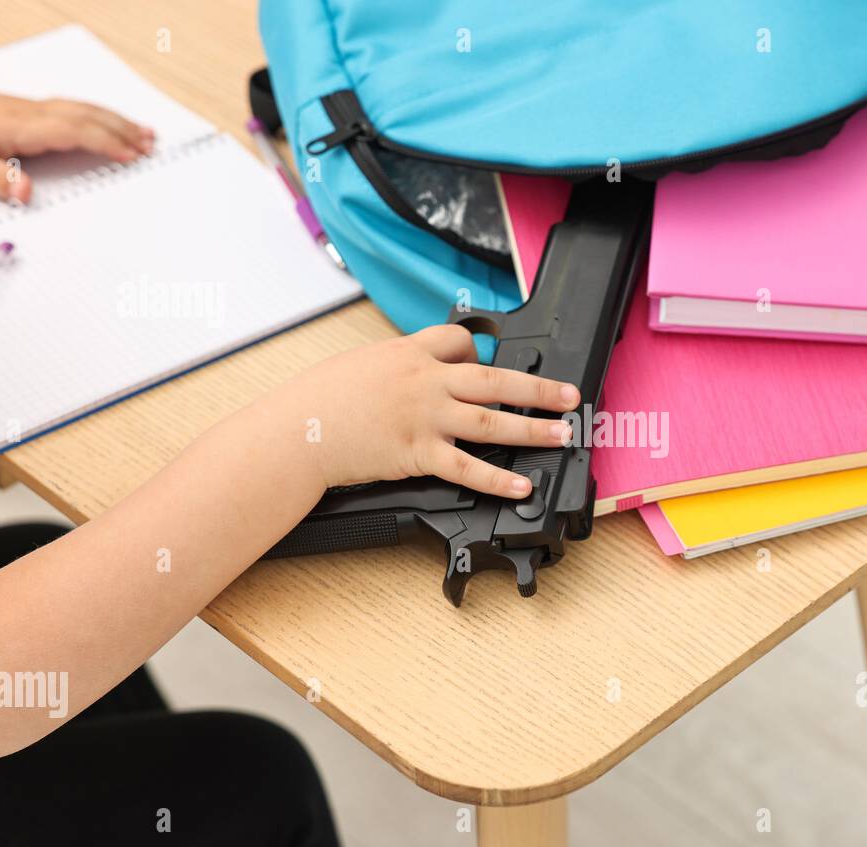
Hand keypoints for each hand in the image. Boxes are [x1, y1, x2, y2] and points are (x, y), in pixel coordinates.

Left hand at [0, 92, 154, 202]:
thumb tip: (26, 195)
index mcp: (23, 127)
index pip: (75, 131)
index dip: (105, 142)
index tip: (131, 155)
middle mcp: (33, 114)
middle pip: (88, 116)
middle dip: (123, 130)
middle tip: (152, 145)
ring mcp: (33, 110)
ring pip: (84, 109)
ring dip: (117, 120)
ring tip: (145, 132)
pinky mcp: (29, 110)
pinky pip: (75, 109)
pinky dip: (99, 115)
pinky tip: (106, 122)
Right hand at [270, 324, 580, 497]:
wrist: (296, 429)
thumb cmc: (319, 398)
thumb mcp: (361, 364)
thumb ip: (397, 367)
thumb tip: (419, 375)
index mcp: (408, 353)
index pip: (460, 342)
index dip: (482, 351)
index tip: (495, 360)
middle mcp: (424, 381)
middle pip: (495, 379)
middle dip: (538, 389)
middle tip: (570, 396)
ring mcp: (424, 417)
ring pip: (491, 420)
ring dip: (532, 429)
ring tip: (562, 434)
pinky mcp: (417, 453)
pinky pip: (466, 467)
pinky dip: (497, 478)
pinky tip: (520, 484)